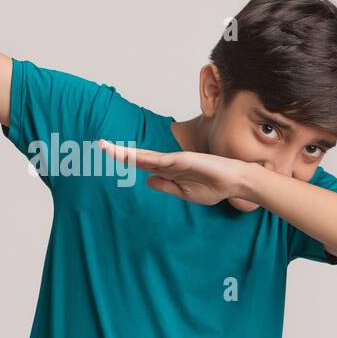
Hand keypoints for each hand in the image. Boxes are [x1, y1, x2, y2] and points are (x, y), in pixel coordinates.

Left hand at [97, 139, 254, 208]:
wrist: (235, 182)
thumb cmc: (213, 186)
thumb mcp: (184, 192)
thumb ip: (165, 185)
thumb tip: (147, 180)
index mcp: (168, 170)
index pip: (142, 163)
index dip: (126, 158)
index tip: (109, 153)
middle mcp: (169, 162)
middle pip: (140, 156)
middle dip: (120, 152)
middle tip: (101, 145)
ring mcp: (176, 160)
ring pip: (147, 156)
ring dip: (129, 153)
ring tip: (110, 149)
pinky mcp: (185, 160)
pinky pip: (162, 160)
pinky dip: (148, 158)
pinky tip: (134, 156)